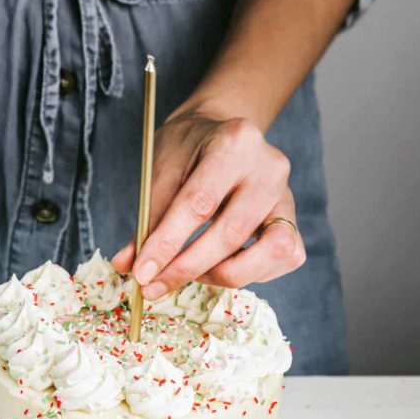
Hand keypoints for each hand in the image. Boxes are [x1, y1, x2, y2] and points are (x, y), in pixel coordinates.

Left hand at [112, 112, 305, 298]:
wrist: (221, 132)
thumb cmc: (189, 150)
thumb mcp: (160, 170)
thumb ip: (147, 219)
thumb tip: (127, 266)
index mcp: (235, 143)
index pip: (198, 204)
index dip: (167, 244)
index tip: (142, 274)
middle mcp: (270, 168)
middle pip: (231, 233)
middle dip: (188, 268)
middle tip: (154, 286)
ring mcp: (286, 195)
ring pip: (269, 253)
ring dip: (224, 275)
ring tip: (192, 272)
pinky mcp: (293, 219)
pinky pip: (284, 259)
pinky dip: (252, 273)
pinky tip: (221, 265)